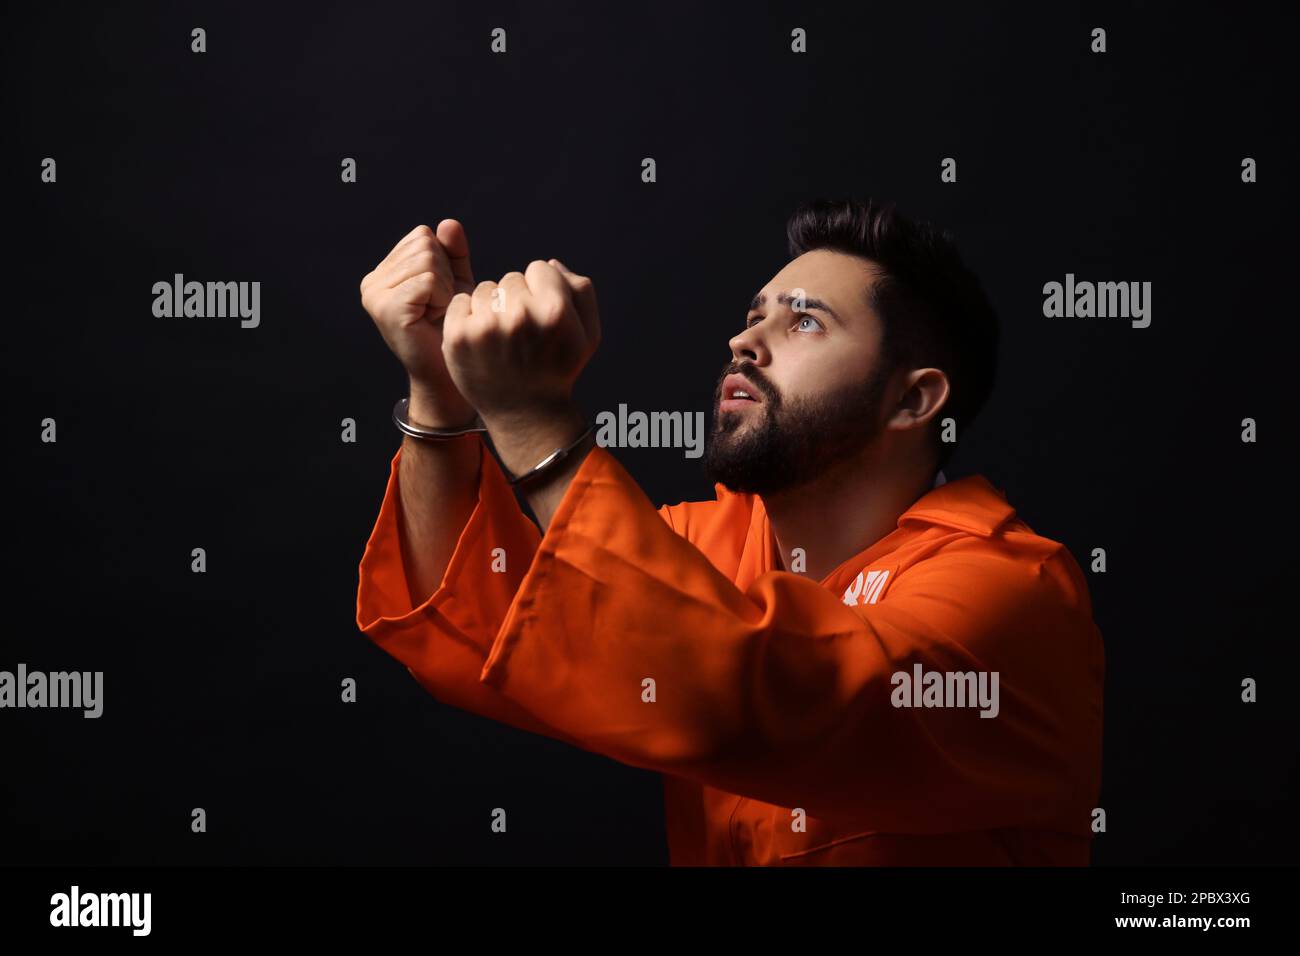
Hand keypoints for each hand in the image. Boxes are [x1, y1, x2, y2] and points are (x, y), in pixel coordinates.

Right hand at [359, 220, 476, 421]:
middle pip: (424, 244)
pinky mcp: (387, 308)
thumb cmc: (453, 330)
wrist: (450, 373)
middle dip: (445, 274)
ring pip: (427, 260)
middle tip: (441, 307)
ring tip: (438, 313)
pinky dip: (442, 297)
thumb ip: (453, 253)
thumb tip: (447, 223)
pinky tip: (436, 318)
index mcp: (383, 273)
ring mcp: (375, 295)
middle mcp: (372, 283)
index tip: (441, 295)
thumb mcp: (456, 284)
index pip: (423, 236)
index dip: (444, 262)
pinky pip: (427, 279)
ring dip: (445, 288)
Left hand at [441, 259, 600, 425]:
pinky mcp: (458, 337)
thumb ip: (580, 291)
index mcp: (554, 311)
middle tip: (521, 334)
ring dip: (491, 307)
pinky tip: (481, 340)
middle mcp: (520, 316)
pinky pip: (459, 302)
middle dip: (516, 299)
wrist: (524, 414)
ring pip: (485, 289)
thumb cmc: (558, 370)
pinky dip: (467, 316)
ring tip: (501, 339)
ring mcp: (486, 327)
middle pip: (511, 279)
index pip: (540, 269)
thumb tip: (551, 264)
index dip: (542, 291)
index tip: (541, 317)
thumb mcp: (587, 335)